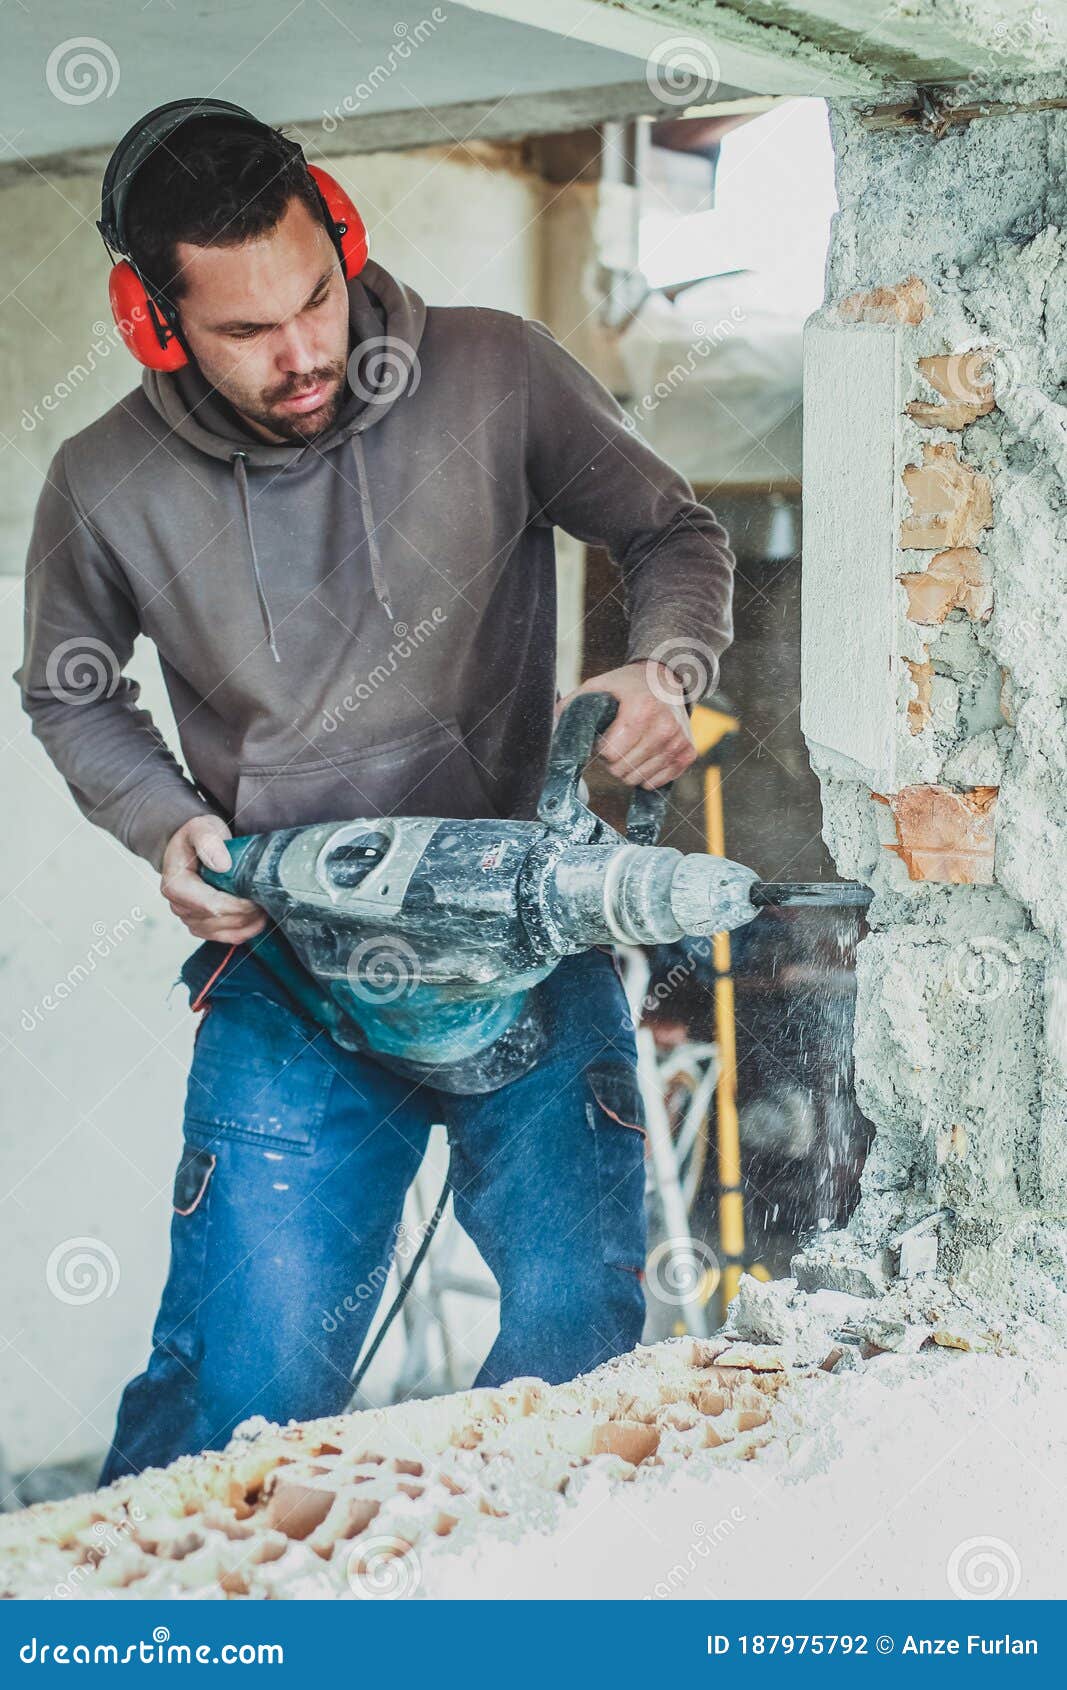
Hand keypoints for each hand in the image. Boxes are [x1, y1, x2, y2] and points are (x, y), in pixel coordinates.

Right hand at [161, 815, 266, 942]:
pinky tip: (260, 917)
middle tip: (267, 895)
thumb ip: (208, 842)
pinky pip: (229, 937)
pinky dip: (248, 930)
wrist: (193, 847)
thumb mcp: (200, 827)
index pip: (212, 906)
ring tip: (266, 902)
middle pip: (222, 920)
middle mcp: (180, 908)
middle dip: (248, 911)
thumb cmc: (197, 837)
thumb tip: (222, 865)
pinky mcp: (203, 927)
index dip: (238, 904)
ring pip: (228, 931)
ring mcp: (191, 920)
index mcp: (176, 887)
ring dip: (250, 920)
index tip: (257, 893)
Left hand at [557, 661, 696, 787]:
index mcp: (641, 710)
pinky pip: (658, 782)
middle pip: (623, 770)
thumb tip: (550, 730)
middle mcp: (665, 727)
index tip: (603, 737)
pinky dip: (646, 774)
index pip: (610, 754)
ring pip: (639, 779)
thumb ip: (572, 708)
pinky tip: (645, 754)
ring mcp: (679, 742)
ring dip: (628, 769)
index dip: (600, 749)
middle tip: (616, 742)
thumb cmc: (626, 686)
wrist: (666, 680)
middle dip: (612, 761)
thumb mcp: (597, 687)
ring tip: (630, 747)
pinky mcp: (688, 753)